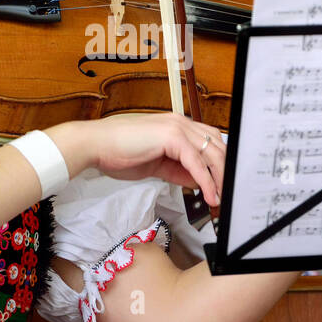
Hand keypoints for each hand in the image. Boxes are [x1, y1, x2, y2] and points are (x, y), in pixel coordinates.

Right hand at [49, 114, 223, 205]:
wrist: (95, 145)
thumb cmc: (117, 153)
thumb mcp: (155, 164)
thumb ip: (178, 170)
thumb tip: (198, 181)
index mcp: (176, 126)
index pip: (209, 142)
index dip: (218, 164)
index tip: (222, 184)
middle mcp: (180, 123)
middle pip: (216, 146)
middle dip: (224, 172)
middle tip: (227, 193)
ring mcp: (177, 127)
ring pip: (211, 153)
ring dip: (219, 178)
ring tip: (220, 198)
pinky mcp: (172, 137)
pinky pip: (196, 162)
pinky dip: (206, 180)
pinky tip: (208, 194)